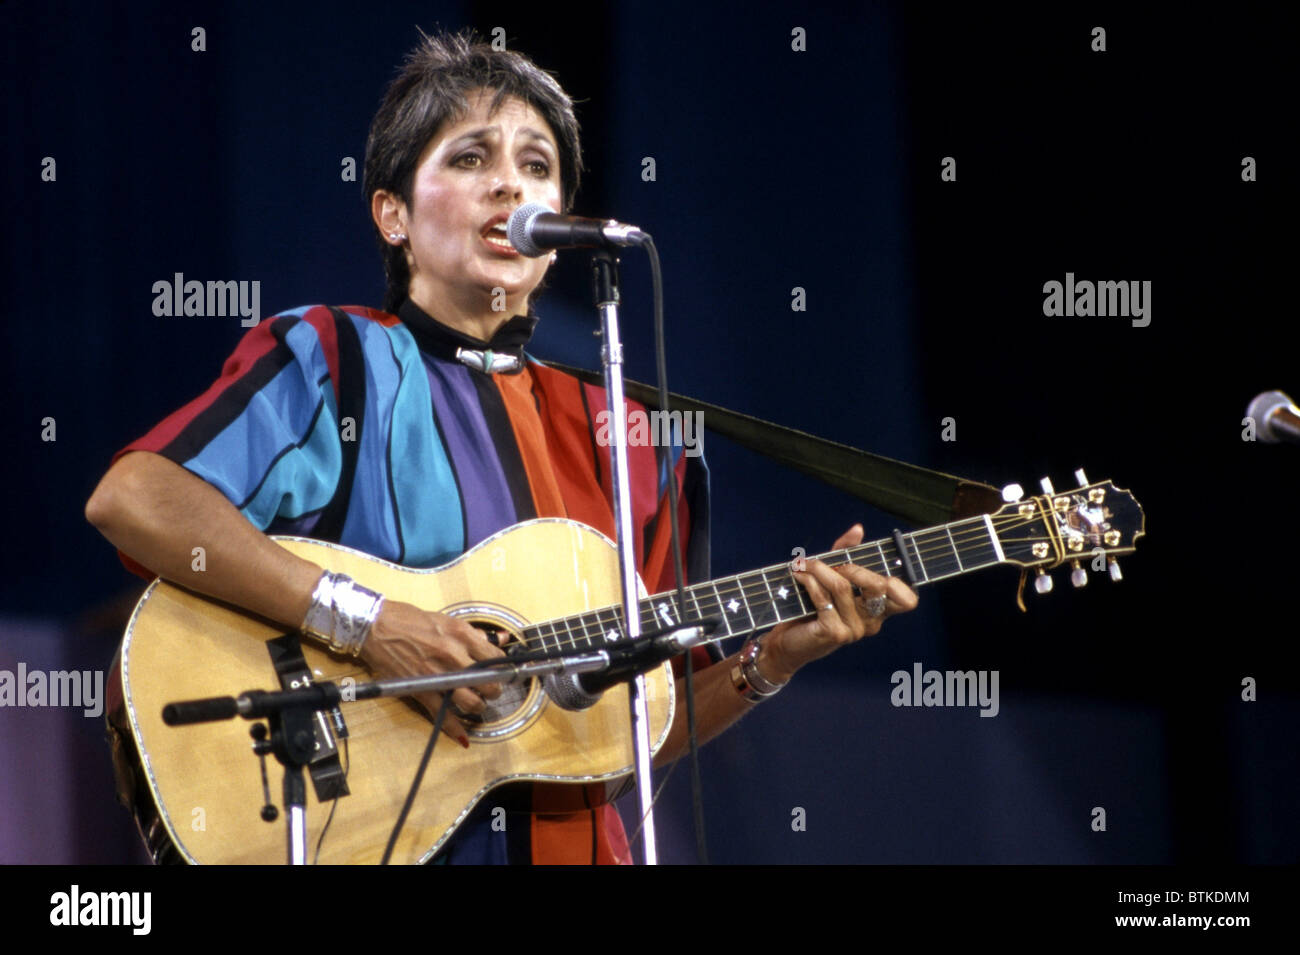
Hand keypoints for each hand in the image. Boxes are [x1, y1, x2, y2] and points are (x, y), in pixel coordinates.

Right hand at [359, 600, 506, 745]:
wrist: (377, 627)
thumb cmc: (410, 620)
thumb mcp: (447, 620)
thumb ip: (475, 633)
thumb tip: (502, 638)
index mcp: (461, 635)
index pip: (495, 656)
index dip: (502, 667)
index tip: (504, 672)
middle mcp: (453, 655)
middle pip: (488, 682)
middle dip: (494, 689)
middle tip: (492, 689)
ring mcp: (437, 676)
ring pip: (471, 701)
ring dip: (479, 705)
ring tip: (478, 703)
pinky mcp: (421, 691)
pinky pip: (442, 714)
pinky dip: (454, 728)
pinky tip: (463, 737)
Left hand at [759, 524, 917, 681]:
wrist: (788, 642)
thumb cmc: (811, 608)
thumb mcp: (831, 576)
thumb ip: (845, 552)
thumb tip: (858, 528)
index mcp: (878, 610)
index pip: (907, 600)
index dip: (898, 582)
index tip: (875, 566)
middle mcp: (871, 622)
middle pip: (879, 586)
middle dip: (853, 566)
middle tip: (831, 562)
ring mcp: (854, 630)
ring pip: (842, 586)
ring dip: (819, 568)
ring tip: (803, 564)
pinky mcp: (834, 633)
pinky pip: (823, 597)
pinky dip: (808, 580)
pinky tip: (798, 575)